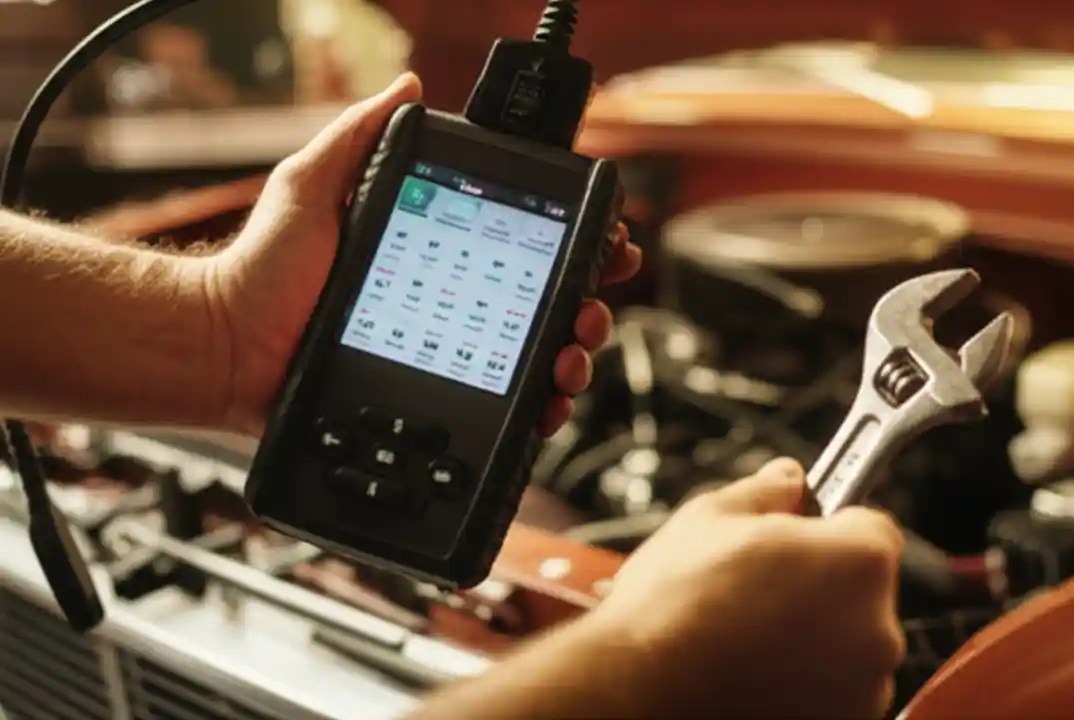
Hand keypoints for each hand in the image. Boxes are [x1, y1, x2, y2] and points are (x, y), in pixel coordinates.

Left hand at [202, 74, 641, 435]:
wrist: (226, 347)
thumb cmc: (262, 270)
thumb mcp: (312, 185)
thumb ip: (360, 135)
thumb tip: (408, 87)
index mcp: (439, 254)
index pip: (524, 246)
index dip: (573, 245)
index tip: (603, 244)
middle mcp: (451, 304)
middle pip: (545, 305)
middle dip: (586, 306)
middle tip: (589, 309)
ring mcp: (447, 356)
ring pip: (536, 359)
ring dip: (573, 356)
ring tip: (569, 354)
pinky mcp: (435, 401)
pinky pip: (503, 409)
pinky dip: (540, 409)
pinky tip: (548, 401)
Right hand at [595, 458, 905, 718]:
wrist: (638, 693)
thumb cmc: (673, 609)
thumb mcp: (709, 518)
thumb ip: (764, 491)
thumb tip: (787, 479)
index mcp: (859, 561)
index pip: (871, 525)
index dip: (829, 526)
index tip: (801, 533)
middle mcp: (878, 628)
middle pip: (861, 589)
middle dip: (820, 583)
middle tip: (758, 587)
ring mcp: (865, 687)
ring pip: (848, 643)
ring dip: (814, 636)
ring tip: (747, 635)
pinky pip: (834, 689)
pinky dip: (805, 682)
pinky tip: (753, 671)